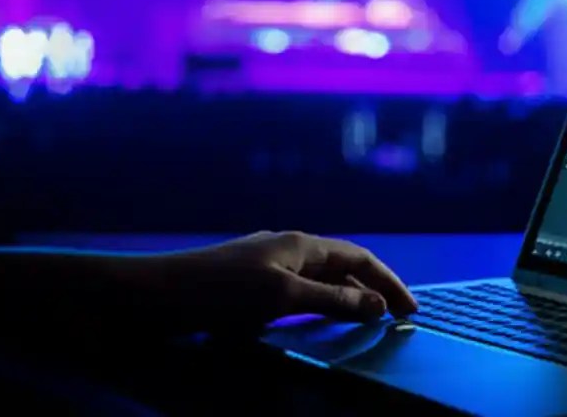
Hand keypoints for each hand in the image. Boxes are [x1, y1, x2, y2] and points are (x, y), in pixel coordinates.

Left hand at [135, 231, 418, 333]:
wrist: (155, 294)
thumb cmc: (219, 291)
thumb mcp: (281, 296)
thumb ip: (331, 300)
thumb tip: (375, 303)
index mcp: (300, 244)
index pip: (359, 258)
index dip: (388, 282)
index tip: (410, 310)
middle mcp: (287, 248)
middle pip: (342, 266)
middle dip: (372, 289)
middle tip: (395, 319)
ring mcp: (266, 265)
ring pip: (319, 279)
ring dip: (346, 297)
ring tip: (365, 322)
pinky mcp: (247, 284)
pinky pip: (297, 292)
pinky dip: (319, 306)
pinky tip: (316, 322)